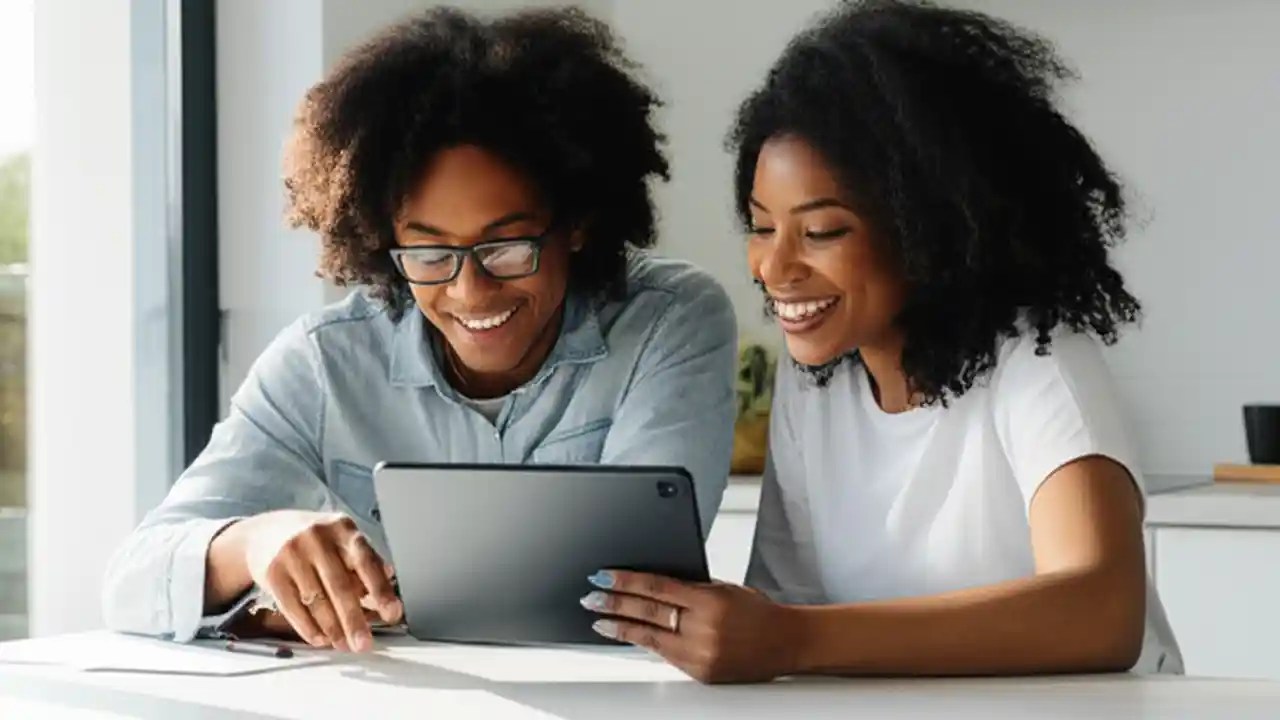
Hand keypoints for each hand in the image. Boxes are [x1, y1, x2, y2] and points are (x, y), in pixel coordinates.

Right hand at [239, 510, 402, 651]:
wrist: (264, 531)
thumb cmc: (313, 539)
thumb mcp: (341, 538)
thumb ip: (365, 558)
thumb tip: (389, 578)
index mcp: (342, 529)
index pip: (366, 561)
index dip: (381, 590)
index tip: (392, 613)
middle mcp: (317, 538)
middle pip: (339, 586)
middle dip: (354, 620)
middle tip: (364, 644)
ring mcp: (292, 554)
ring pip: (316, 600)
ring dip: (332, 629)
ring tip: (343, 645)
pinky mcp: (272, 573)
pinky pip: (293, 607)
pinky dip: (308, 628)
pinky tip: (320, 639)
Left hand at [581, 570, 803, 683]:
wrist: (785, 642)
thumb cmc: (757, 612)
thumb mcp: (723, 588)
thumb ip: (689, 588)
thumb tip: (649, 586)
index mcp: (709, 601)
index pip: (656, 588)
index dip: (625, 582)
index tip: (603, 577)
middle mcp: (703, 629)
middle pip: (647, 613)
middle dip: (614, 604)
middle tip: (591, 597)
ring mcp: (701, 654)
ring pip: (650, 638)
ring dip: (621, 627)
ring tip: (601, 620)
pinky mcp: (700, 673)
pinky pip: (665, 656)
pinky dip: (645, 644)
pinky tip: (630, 636)